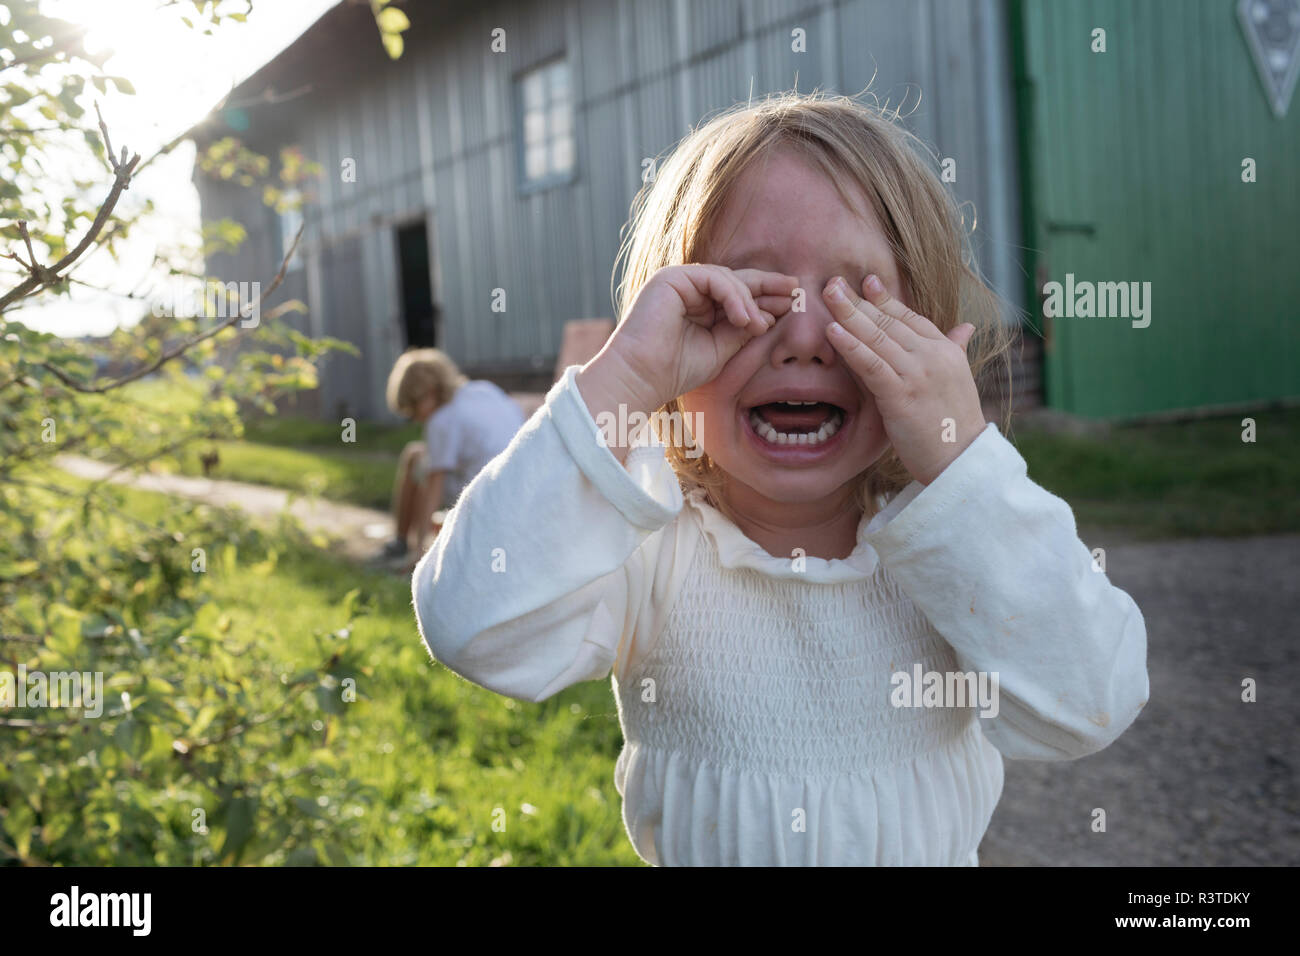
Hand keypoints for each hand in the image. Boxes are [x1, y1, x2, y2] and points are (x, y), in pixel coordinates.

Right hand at [583, 264, 798, 411]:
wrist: (641, 378)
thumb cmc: (674, 371)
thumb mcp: (720, 349)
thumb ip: (740, 330)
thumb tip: (768, 317)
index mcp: (697, 305)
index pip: (736, 294)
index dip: (764, 297)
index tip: (790, 303)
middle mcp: (687, 289)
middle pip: (735, 280)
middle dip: (767, 285)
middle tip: (795, 290)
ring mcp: (678, 281)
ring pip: (727, 279)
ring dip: (750, 300)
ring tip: (761, 324)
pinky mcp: (671, 278)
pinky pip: (713, 279)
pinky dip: (733, 297)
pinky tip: (744, 317)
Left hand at [823, 274, 984, 485]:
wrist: (962, 459)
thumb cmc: (955, 423)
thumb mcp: (958, 379)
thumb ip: (956, 349)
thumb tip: (966, 327)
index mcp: (944, 350)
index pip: (910, 317)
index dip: (885, 299)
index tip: (866, 281)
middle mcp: (932, 356)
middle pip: (888, 322)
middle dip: (859, 301)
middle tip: (834, 281)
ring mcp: (917, 374)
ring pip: (877, 337)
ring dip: (849, 314)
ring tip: (828, 294)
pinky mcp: (901, 395)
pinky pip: (871, 364)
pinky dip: (851, 346)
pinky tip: (832, 331)